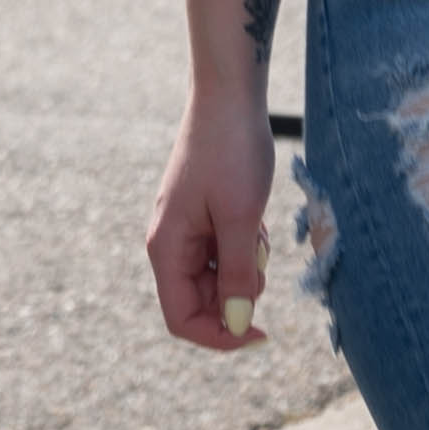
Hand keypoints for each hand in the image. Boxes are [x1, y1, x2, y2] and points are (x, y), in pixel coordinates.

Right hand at [146, 87, 277, 352]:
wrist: (231, 93)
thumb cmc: (233, 151)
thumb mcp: (241, 219)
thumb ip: (236, 274)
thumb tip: (236, 323)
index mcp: (166, 247)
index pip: (182, 319)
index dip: (220, 336)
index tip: (262, 332)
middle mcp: (170, 242)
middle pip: (201, 301)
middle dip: (237, 295)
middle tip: (262, 262)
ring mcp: (186, 227)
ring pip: (216, 277)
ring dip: (244, 268)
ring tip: (258, 230)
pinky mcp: (203, 214)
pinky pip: (223, 251)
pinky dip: (245, 246)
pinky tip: (255, 217)